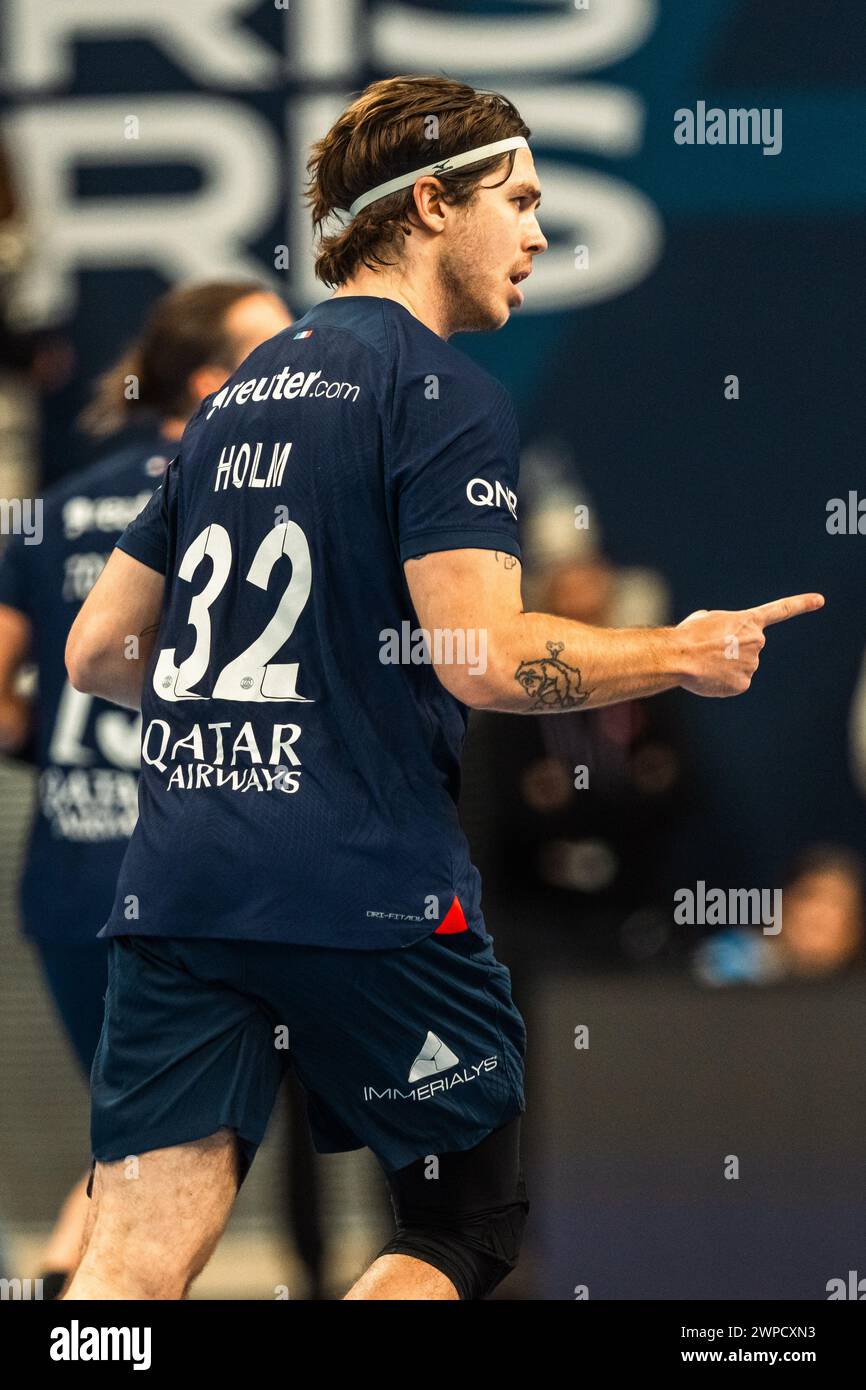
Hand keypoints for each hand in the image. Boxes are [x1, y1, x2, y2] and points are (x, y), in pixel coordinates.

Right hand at [677, 593, 823, 696]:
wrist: (680, 656)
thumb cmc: (687, 636)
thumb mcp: (704, 619)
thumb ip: (722, 627)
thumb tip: (721, 642)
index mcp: (748, 621)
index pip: (780, 610)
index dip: (801, 604)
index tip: (821, 600)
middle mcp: (757, 641)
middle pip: (748, 648)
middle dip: (732, 650)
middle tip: (710, 650)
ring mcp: (752, 663)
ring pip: (741, 667)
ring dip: (725, 666)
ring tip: (705, 663)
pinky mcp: (743, 683)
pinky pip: (735, 683)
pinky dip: (723, 682)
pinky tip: (710, 677)